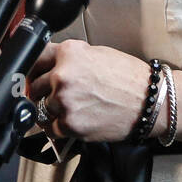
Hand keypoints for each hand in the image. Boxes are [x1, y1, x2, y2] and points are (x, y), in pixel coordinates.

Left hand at [27, 40, 154, 141]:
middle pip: (35, 86)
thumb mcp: (96, 54)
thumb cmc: (128, 77)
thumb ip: (69, 58)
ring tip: (75, 108)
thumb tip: (47, 64)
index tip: (32, 75)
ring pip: (42, 108)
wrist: (149, 101)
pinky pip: (52, 128)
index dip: (34, 68)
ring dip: (53, 110)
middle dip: (44, 91)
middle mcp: (62, 75)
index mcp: (68, 53)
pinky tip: (78, 119)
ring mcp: (63, 101)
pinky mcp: (69, 125)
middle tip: (61, 94)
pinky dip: (61, 127)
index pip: (35, 58)